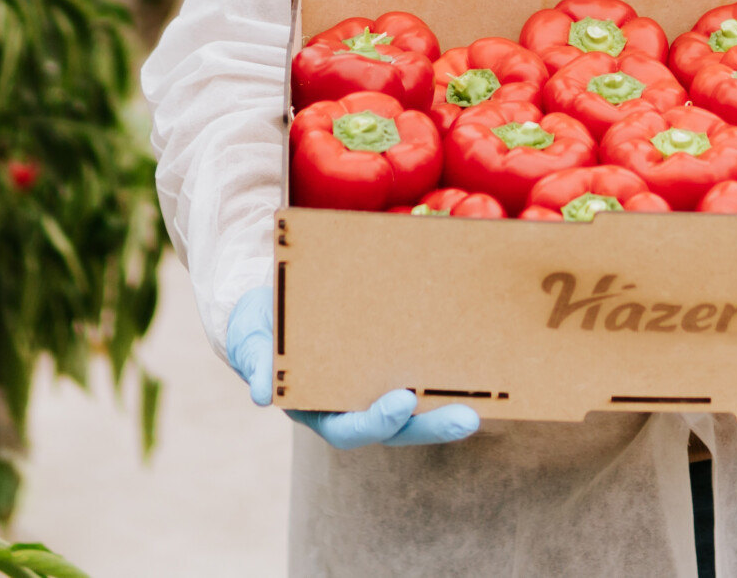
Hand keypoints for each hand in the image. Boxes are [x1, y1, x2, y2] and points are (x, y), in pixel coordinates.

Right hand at [225, 287, 479, 448]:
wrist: (270, 307)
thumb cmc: (260, 330)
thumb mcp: (250, 342)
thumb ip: (254, 364)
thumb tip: (259, 393)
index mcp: (320, 410)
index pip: (352, 428)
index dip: (377, 421)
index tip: (401, 401)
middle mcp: (354, 406)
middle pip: (398, 426)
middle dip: (432, 425)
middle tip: (468, 417)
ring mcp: (375, 388)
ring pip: (418, 407)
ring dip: (449, 407)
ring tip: (485, 401)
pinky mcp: (393, 362)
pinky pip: (423, 374)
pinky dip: (448, 375)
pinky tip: (477, 359)